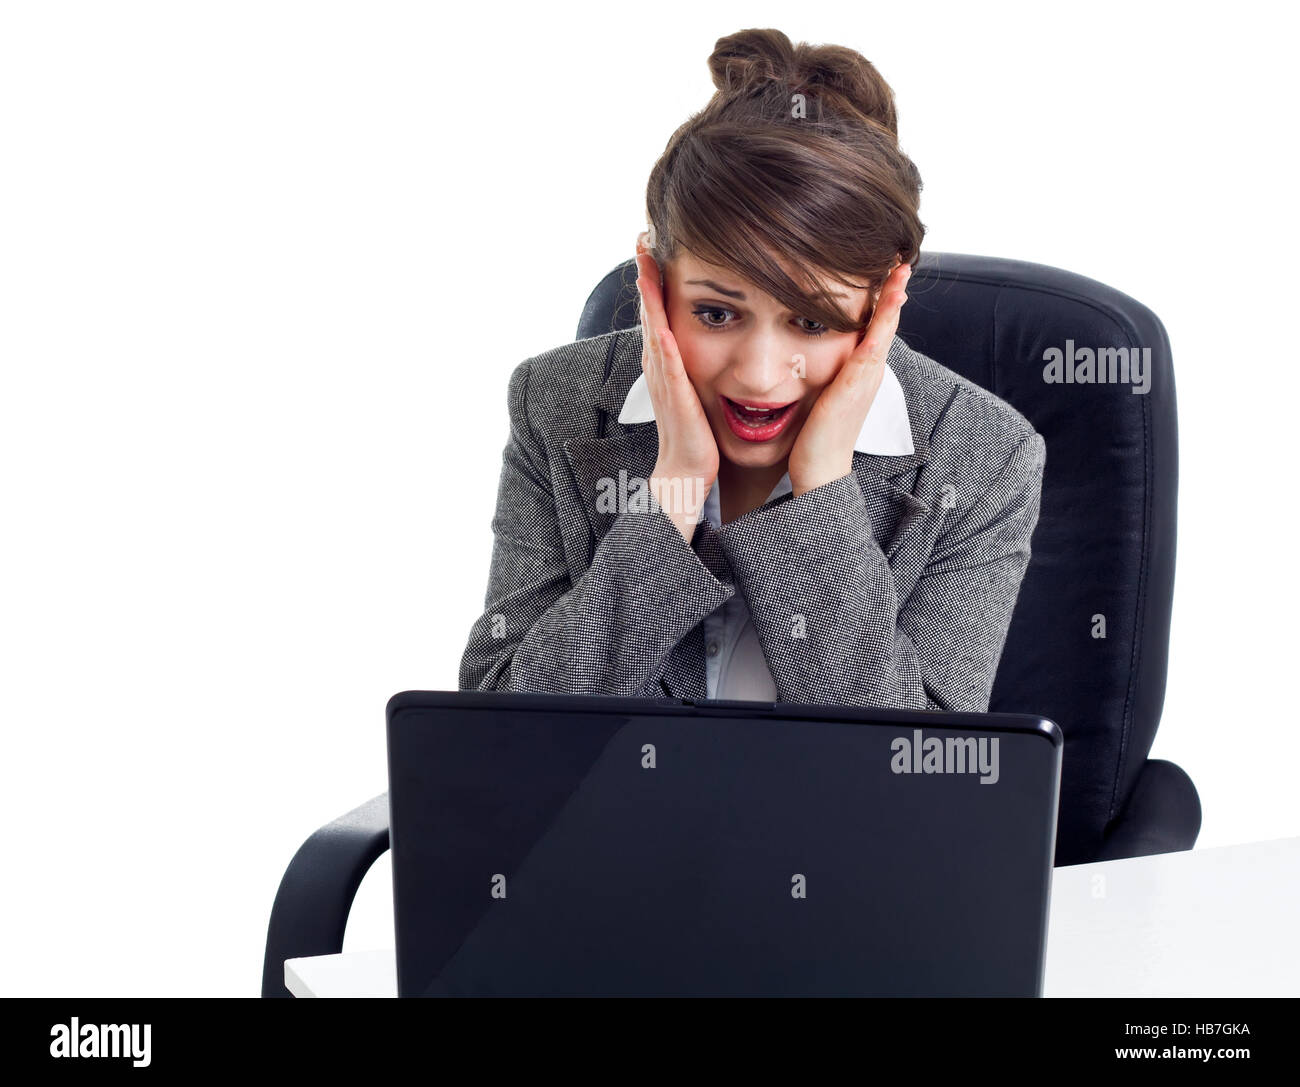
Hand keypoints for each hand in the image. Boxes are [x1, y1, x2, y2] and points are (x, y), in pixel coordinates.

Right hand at [634, 231, 719, 541]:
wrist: (686, 475)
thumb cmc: (698, 438)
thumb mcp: (700, 392)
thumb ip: (704, 367)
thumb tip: (724, 345)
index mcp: (669, 364)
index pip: (660, 313)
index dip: (656, 281)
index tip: (655, 248)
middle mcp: (661, 367)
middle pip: (649, 312)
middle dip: (646, 276)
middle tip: (642, 239)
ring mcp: (665, 381)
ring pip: (653, 329)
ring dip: (648, 297)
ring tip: (644, 262)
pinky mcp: (676, 397)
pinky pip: (667, 363)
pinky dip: (662, 338)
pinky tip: (661, 318)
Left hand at [787, 260, 911, 495]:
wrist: (819, 470)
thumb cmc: (814, 438)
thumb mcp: (819, 397)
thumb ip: (817, 376)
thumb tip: (802, 364)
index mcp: (858, 373)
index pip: (873, 329)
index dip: (880, 302)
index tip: (884, 274)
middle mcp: (868, 371)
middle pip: (886, 322)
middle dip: (894, 290)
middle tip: (901, 259)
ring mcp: (867, 376)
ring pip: (886, 327)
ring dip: (894, 295)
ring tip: (900, 266)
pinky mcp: (858, 381)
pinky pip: (875, 341)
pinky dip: (886, 316)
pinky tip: (892, 294)